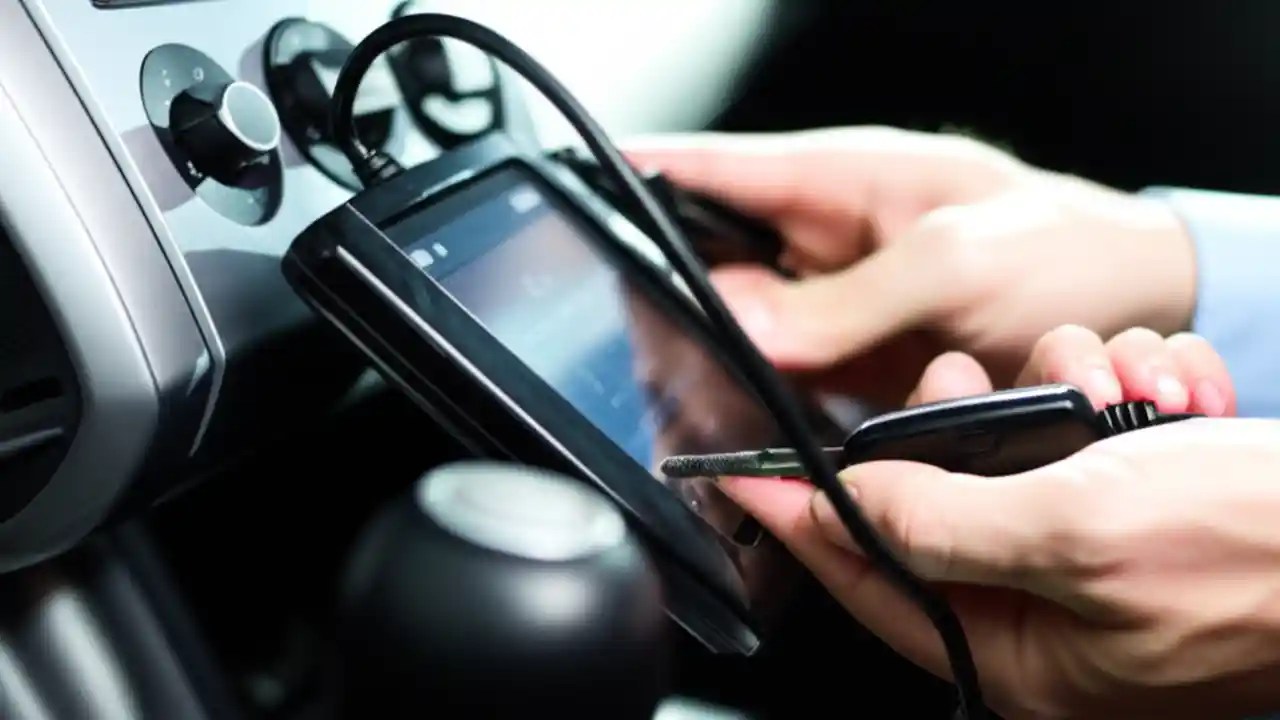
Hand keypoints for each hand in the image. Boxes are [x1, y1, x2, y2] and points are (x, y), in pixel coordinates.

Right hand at [625, 127, 1196, 406]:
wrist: (1140, 312)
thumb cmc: (1067, 249)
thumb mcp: (951, 264)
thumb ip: (843, 300)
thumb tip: (743, 324)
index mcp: (841, 179)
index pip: (712, 168)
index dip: (640, 179)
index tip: (574, 197)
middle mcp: (827, 239)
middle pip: (709, 252)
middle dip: (663, 284)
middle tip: (625, 323)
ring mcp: (839, 302)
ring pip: (740, 322)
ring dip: (711, 349)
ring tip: (677, 379)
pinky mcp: (858, 359)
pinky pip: (784, 374)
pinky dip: (759, 393)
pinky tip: (740, 412)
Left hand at [716, 328, 1264, 718]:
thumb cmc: (1260, 554)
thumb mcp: (1080, 533)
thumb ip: (946, 523)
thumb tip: (855, 503)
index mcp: (1024, 656)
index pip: (872, 585)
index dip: (805, 524)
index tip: (746, 474)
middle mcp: (1054, 616)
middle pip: (940, 504)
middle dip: (955, 424)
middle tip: (970, 377)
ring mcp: (1100, 557)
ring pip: (1017, 452)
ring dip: (1063, 394)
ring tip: (1123, 380)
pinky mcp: (1144, 504)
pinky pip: (1091, 436)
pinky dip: (1128, 395)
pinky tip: (1176, 389)